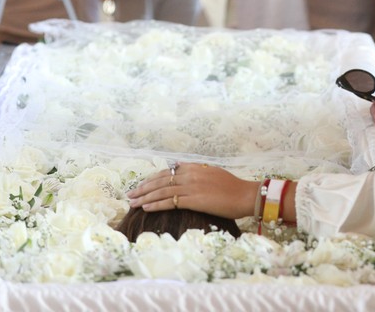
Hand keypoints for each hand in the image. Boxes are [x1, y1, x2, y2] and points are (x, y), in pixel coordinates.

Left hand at [128, 163, 256, 219]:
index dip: (152, 179)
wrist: (245, 195)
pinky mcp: (194, 200)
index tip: (141, 184)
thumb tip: (181, 166)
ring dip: (145, 197)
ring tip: (133, 202)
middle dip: (143, 188)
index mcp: (195, 168)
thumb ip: (196, 170)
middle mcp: (190, 175)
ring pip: (161, 191)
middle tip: (130, 194)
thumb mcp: (213, 172)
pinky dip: (156, 205)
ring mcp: (191, 187)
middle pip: (160, 181)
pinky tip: (146, 208)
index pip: (167, 172)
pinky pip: (169, 202)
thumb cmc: (232, 187)